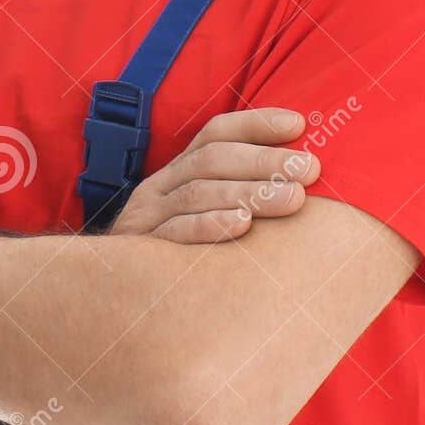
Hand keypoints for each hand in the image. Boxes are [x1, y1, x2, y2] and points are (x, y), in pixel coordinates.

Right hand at [110, 108, 319, 243]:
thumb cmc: (186, 259)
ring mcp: (147, 218)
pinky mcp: (141, 252)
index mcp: (178, 172)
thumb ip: (243, 195)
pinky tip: (242, 225)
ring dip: (249, 192)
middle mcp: (160, 188)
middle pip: (212, 159)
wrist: (116, 299)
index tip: (298, 125)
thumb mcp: (207, 219)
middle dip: (264, 161)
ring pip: (197, 192)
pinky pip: (174, 233)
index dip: (256, 124)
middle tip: (308, 169)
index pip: (215, 134)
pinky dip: (210, 225)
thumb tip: (306, 178)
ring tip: (293, 199)